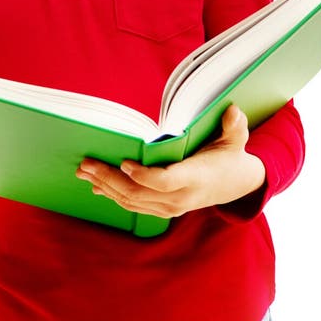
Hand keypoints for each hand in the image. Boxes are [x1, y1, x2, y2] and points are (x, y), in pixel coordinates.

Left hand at [76, 105, 265, 218]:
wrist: (236, 184)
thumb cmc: (230, 156)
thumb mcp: (236, 139)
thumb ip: (234, 126)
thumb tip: (234, 110)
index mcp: (196, 178)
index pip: (166, 181)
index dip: (144, 175)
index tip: (125, 162)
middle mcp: (181, 197)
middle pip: (139, 193)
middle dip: (110, 178)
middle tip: (87, 164)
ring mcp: (170, 207)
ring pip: (132, 201)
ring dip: (105, 186)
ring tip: (84, 171)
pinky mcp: (163, 210)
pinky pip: (134, 205)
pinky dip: (114, 195)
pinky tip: (96, 185)